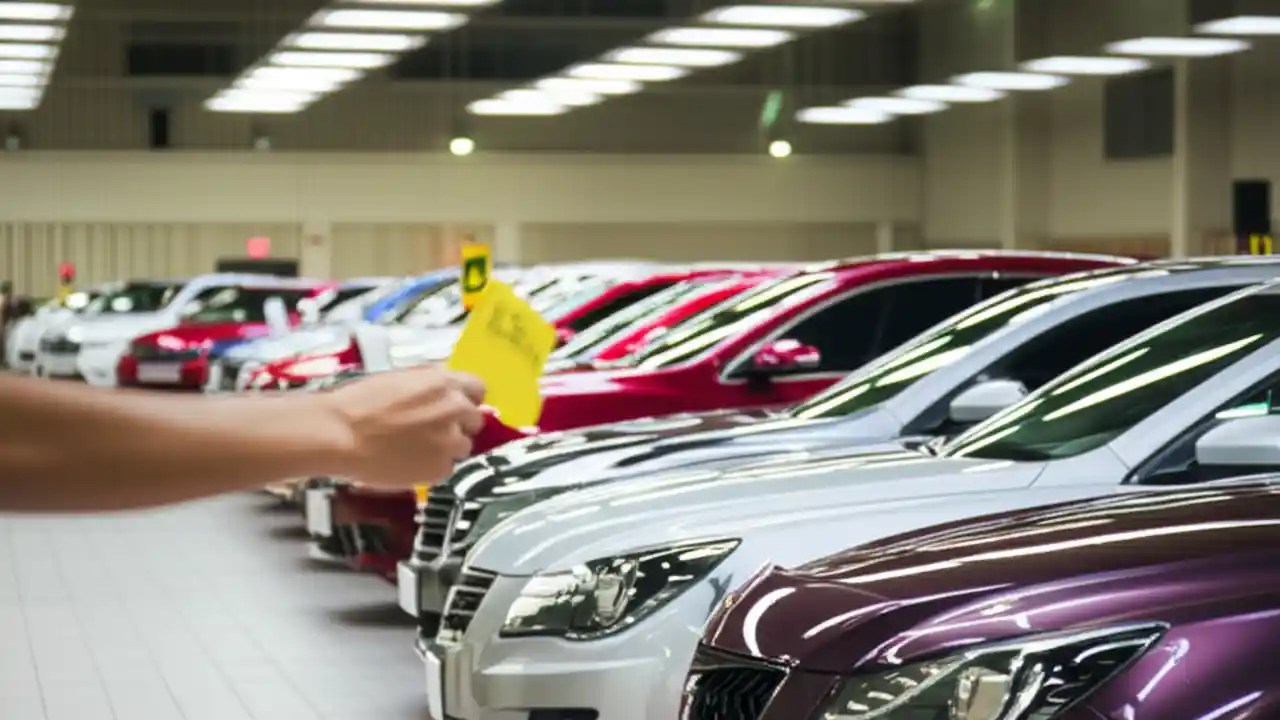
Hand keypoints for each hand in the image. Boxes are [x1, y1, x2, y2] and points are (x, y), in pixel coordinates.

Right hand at [321, 366, 485, 488]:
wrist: (340, 434)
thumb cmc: (360, 402)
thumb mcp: (401, 378)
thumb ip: (430, 382)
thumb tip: (446, 388)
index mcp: (444, 383)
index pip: (478, 389)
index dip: (465, 399)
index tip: (454, 407)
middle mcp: (455, 410)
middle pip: (474, 420)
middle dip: (458, 424)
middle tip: (432, 430)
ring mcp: (450, 442)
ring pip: (463, 447)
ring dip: (447, 448)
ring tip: (417, 450)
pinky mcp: (440, 470)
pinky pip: (446, 468)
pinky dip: (432, 467)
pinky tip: (409, 463)